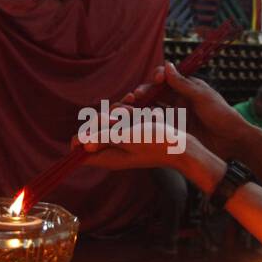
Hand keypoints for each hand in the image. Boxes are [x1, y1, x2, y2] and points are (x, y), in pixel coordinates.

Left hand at [76, 105, 191, 172]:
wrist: (181, 146)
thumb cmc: (155, 143)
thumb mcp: (127, 138)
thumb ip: (102, 138)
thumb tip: (80, 143)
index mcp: (107, 157)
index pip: (80, 151)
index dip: (81, 136)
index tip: (95, 125)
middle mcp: (112, 151)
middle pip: (93, 131)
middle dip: (105, 118)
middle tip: (120, 117)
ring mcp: (123, 142)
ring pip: (109, 120)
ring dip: (121, 111)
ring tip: (137, 113)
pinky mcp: (133, 134)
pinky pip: (124, 119)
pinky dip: (131, 111)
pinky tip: (139, 104)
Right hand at [122, 62, 249, 159]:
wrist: (232, 141)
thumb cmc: (221, 114)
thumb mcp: (202, 97)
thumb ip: (182, 83)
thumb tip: (166, 65)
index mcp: (186, 88)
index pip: (166, 79)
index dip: (157, 78)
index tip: (156, 80)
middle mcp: (178, 100)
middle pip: (155, 94)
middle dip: (143, 93)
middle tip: (134, 96)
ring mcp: (176, 116)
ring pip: (153, 108)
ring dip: (141, 107)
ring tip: (131, 109)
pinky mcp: (174, 131)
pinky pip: (157, 124)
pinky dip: (147, 122)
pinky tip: (140, 122)